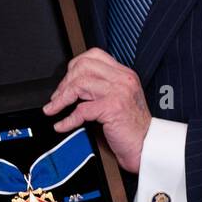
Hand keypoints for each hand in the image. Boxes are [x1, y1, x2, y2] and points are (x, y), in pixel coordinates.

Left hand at [42, 48, 150, 171]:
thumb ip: (103, 88)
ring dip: (61, 98)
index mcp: (124, 74)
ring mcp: (118, 92)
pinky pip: (81, 110)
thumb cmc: (132, 127)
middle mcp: (122, 79)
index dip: (74, 66)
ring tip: (54, 109)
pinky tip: (62, 125)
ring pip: (79, 84)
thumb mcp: (120, 99)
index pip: (94, 55)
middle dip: (65, 82)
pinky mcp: (112, 108)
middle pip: (83, 66)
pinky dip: (67, 119)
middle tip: (57, 97)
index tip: (65, 81)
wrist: (146, 146)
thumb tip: (73, 85)